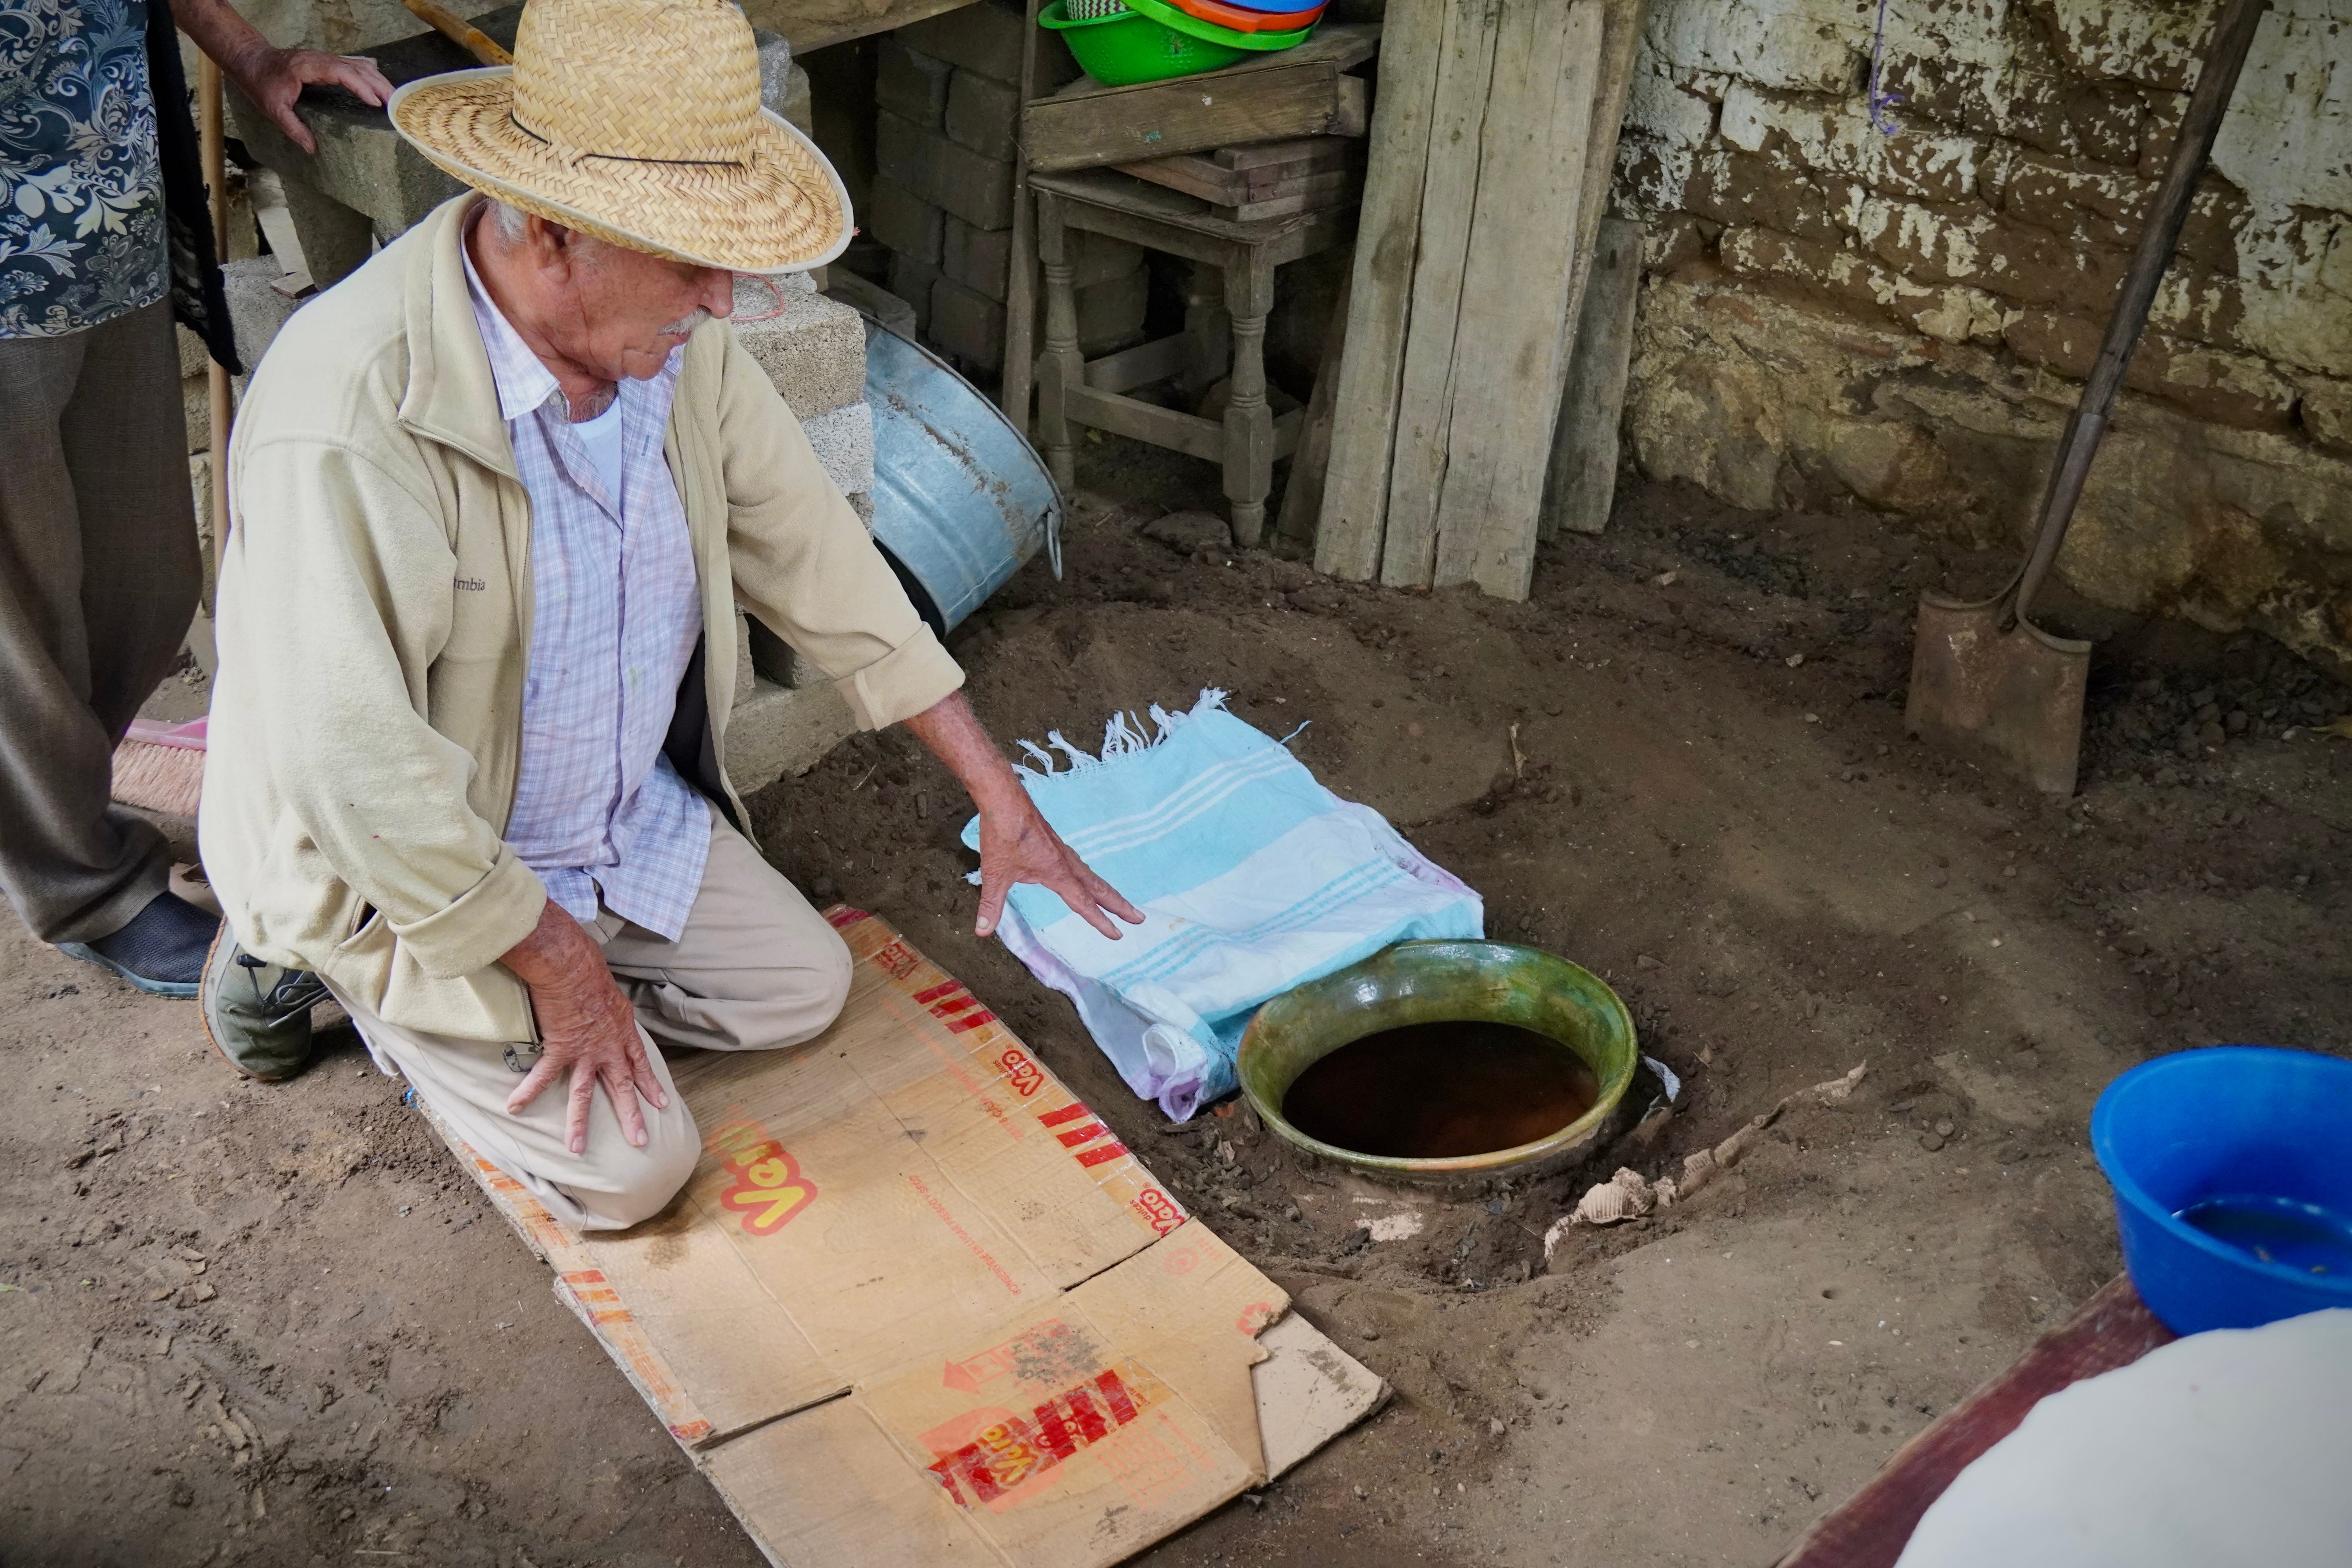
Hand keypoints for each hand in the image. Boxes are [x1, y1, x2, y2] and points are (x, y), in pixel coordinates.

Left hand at [227, 47, 392, 154]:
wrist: (250, 60)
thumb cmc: (260, 81)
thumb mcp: (272, 108)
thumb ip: (293, 127)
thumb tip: (313, 149)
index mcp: (308, 68)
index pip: (342, 73)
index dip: (361, 86)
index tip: (376, 103)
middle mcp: (320, 59)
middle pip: (358, 67)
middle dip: (380, 85)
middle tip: (397, 104)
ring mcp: (325, 59)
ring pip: (359, 64)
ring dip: (378, 80)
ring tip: (395, 99)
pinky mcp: (327, 63)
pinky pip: (354, 66)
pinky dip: (370, 77)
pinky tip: (380, 89)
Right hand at [498, 901, 668, 1154]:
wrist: (572, 966)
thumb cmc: (590, 970)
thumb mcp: (611, 992)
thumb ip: (610, 1007)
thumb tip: (606, 1006)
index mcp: (623, 1032)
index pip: (640, 1064)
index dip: (650, 1084)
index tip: (661, 1103)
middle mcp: (609, 1047)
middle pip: (622, 1086)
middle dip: (631, 1115)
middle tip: (640, 1141)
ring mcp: (585, 1051)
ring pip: (584, 1093)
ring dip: (579, 1122)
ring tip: (576, 1148)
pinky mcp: (561, 1048)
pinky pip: (543, 1076)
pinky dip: (528, 1091)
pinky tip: (515, 1107)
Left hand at [899, 690, 1145, 939]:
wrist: (1003, 798)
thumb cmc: (1001, 833)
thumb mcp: (994, 873)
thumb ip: (991, 904)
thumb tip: (983, 931)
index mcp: (1057, 872)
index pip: (1084, 904)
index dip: (1101, 922)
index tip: (1118, 935)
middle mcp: (1066, 862)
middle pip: (1099, 888)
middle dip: (1119, 905)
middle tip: (1139, 918)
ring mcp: (1062, 851)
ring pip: (1091, 875)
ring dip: (1106, 891)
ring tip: (1118, 902)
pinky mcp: (1054, 843)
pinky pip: (1079, 864)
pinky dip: (1089, 876)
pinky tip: (1083, 877)